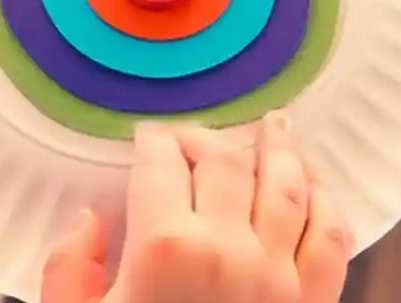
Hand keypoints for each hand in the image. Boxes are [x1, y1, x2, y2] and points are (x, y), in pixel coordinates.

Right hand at [40, 114, 352, 302]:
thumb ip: (68, 272)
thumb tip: (87, 222)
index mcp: (165, 249)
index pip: (161, 164)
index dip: (154, 140)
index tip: (149, 137)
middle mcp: (229, 249)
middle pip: (225, 162)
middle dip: (208, 138)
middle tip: (195, 135)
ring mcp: (279, 275)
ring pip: (288, 184)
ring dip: (280, 148)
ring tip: (276, 125)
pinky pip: (332, 235)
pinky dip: (327, 200)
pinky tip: (317, 185)